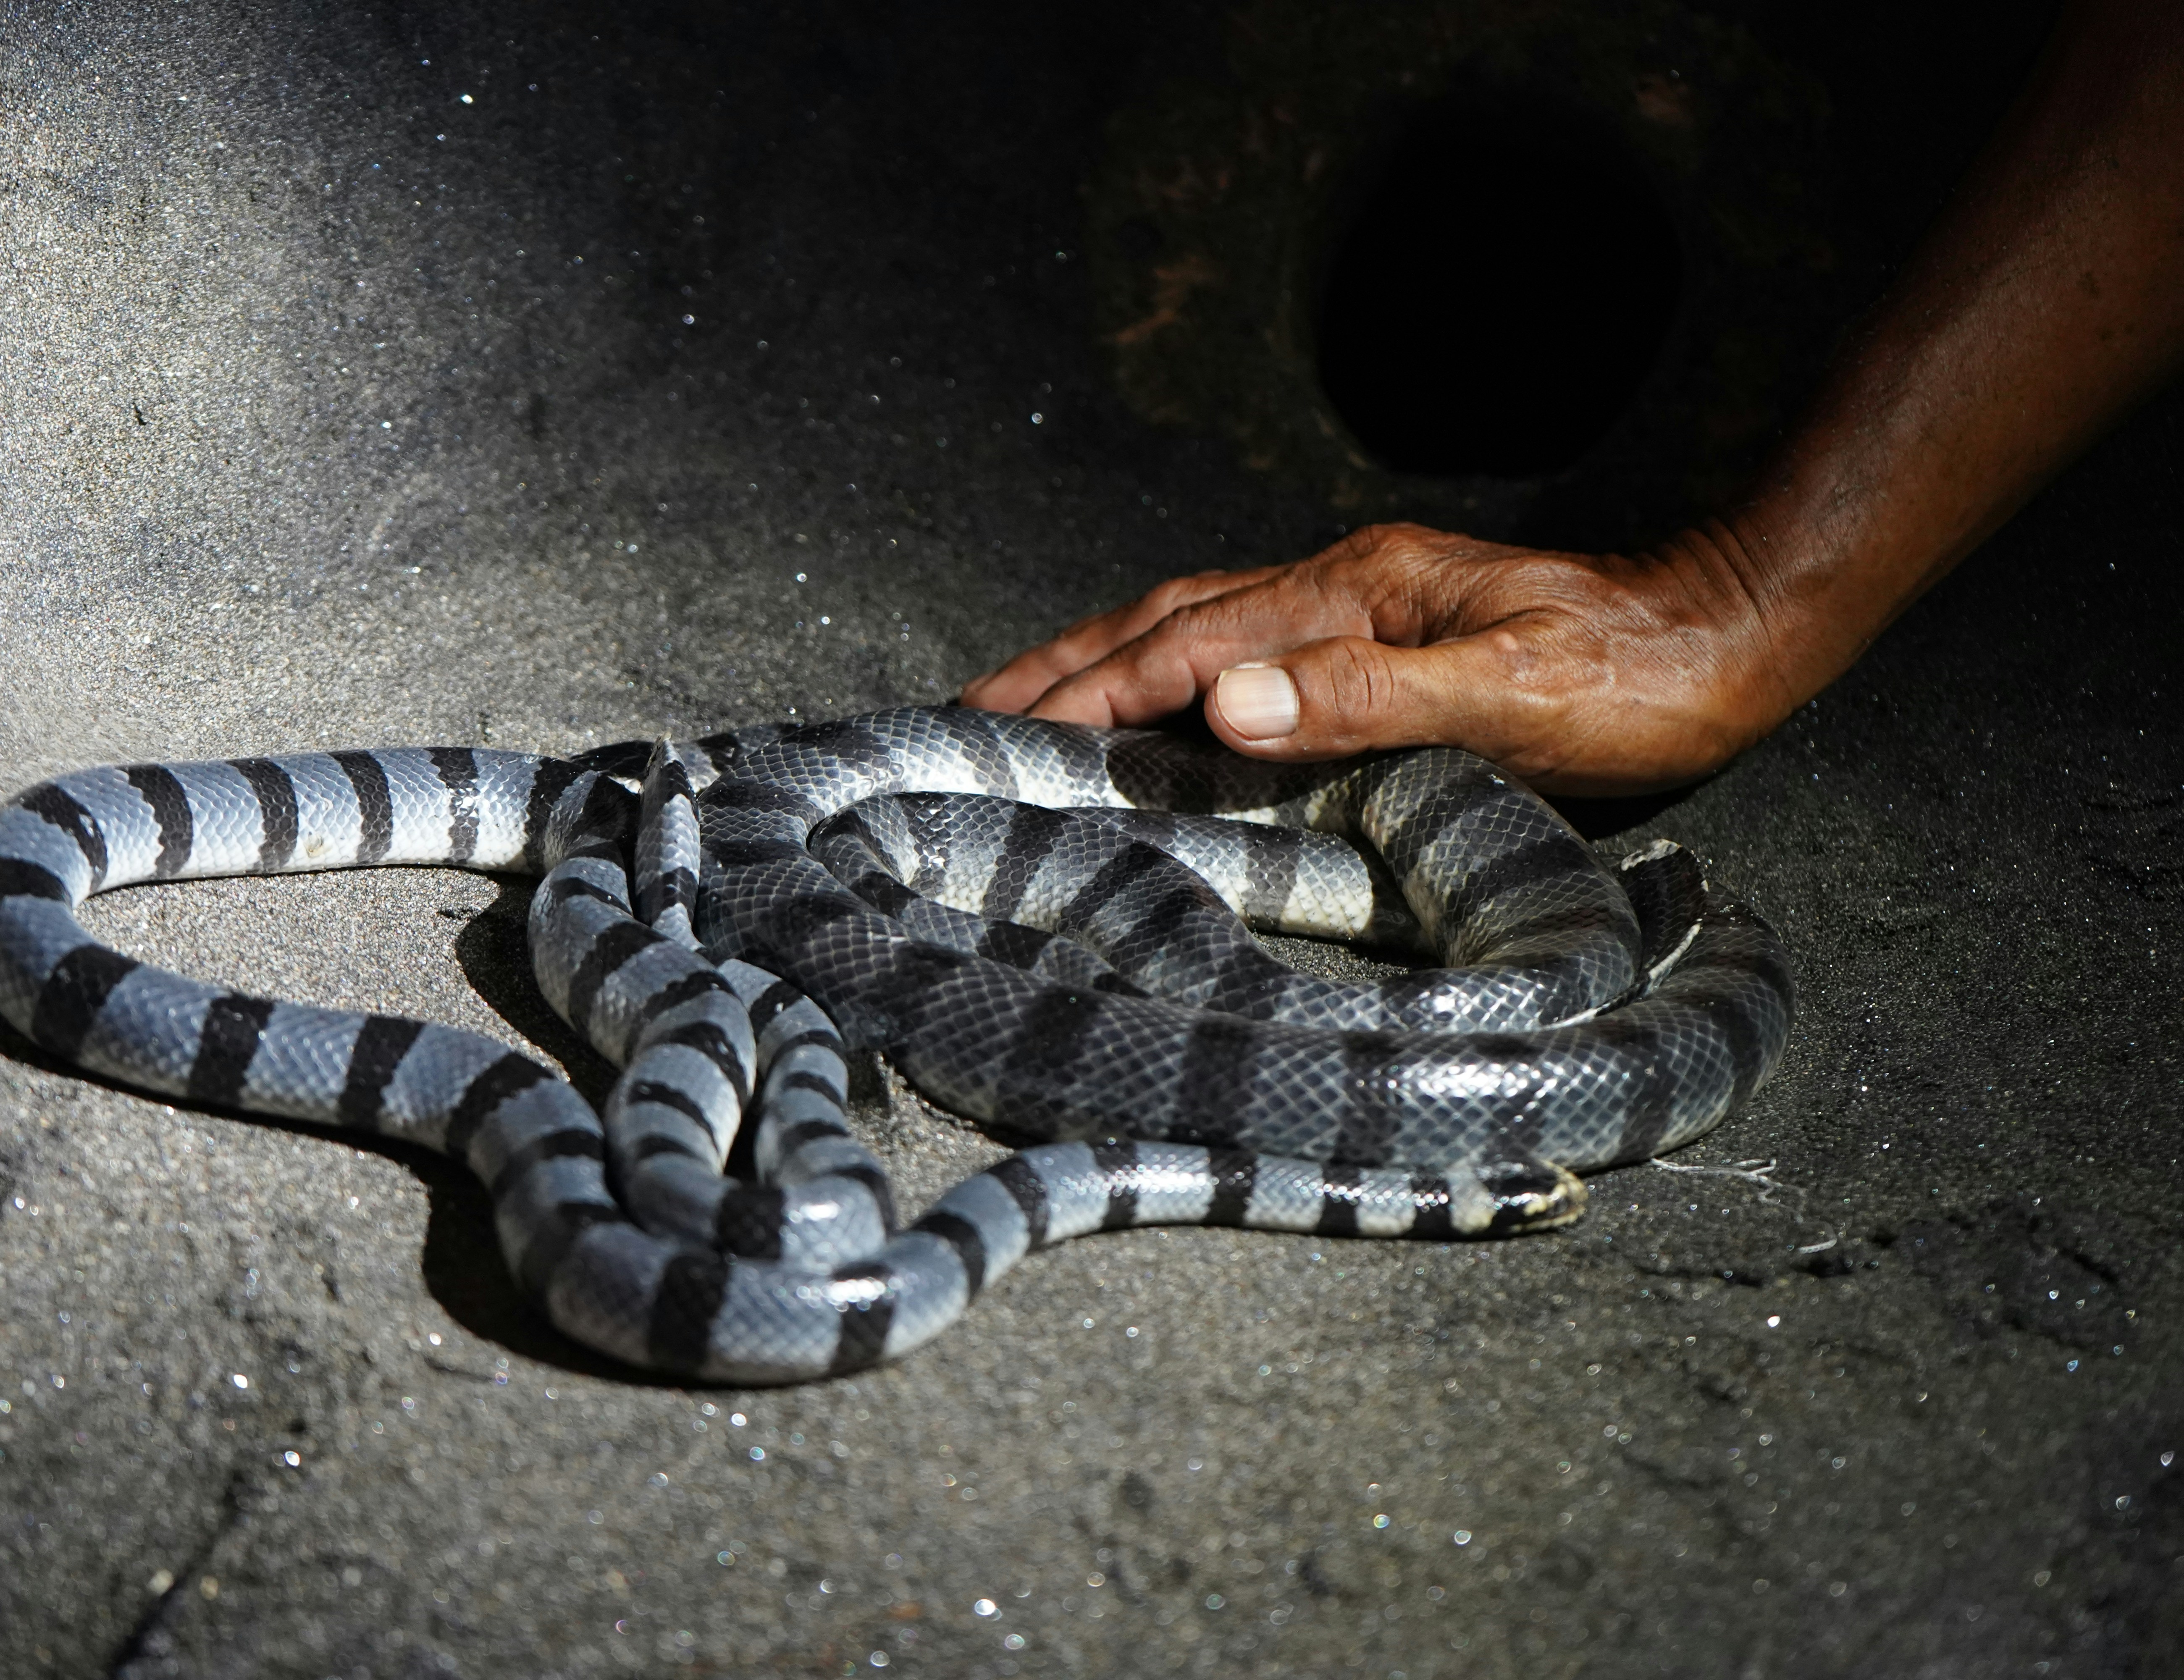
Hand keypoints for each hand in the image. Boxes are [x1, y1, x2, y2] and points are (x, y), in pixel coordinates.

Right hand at [960, 522, 1798, 796]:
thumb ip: (1366, 696)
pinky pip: (1243, 648)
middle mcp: (1342, 586)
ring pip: (1197, 627)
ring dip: (1106, 666)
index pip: (1189, 645)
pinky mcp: (1383, 634)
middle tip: (969, 714)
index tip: (999, 730)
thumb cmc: (1636, 682)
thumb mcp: (1510, 694)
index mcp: (1356, 594)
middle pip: (1167, 620)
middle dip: (1063, 668)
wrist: (1729, 636)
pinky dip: (1171, 677)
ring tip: (1029, 709)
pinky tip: (1156, 711)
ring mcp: (1361, 605)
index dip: (1091, 692)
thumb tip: (1226, 703)